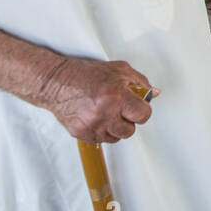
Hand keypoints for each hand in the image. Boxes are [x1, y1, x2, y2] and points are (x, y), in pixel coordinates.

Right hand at [38, 56, 154, 143]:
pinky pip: (101, 140)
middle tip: (120, 109)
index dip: (142, 111)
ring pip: (116, 137)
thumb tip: (154, 94)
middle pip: (130, 130)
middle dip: (128, 120)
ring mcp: (92, 125)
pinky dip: (102, 131)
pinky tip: (96, 117)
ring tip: (107, 112)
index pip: (143, 115)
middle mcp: (104, 112)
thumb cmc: (85, 74)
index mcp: (116, 95)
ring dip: (115, 127)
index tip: (138, 108)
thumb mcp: (118, 70)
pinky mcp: (81, 133)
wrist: (56, 81)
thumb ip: (140, 82)